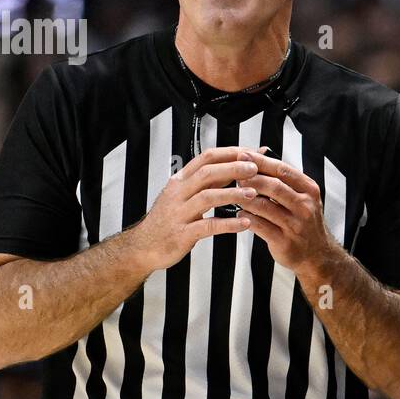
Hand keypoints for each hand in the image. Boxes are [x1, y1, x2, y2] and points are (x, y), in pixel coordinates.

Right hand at [132, 146, 258, 271]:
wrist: (144, 246)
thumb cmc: (169, 219)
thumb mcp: (185, 194)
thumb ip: (209, 181)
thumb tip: (236, 164)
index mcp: (181, 180)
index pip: (207, 158)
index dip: (231, 153)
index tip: (253, 152)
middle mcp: (178, 193)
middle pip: (207, 173)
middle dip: (233, 168)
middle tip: (255, 168)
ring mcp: (179, 213)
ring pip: (207, 197)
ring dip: (232, 194)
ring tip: (253, 194)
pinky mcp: (182, 234)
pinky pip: (207, 226)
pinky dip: (228, 224)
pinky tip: (244, 222)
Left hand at [235, 148, 336, 274]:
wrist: (317, 254)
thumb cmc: (303, 221)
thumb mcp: (302, 196)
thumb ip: (283, 178)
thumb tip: (259, 154)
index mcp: (309, 190)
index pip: (283, 170)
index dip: (261, 162)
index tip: (243, 155)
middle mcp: (305, 206)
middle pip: (274, 186)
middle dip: (251, 178)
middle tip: (234, 174)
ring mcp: (296, 225)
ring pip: (265, 207)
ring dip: (246, 198)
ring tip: (233, 193)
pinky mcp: (285, 242)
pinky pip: (260, 226)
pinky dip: (247, 218)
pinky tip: (239, 213)